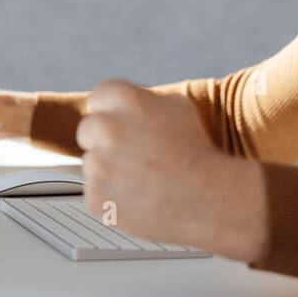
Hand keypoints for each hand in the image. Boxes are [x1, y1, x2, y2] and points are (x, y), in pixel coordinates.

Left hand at [75, 79, 267, 261]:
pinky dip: (112, 198)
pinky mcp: (96, 197)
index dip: (112, 113)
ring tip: (143, 179)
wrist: (209, 198)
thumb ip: (145, 101)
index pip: (99, 98)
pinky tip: (139, 196)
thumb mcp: (178, 107)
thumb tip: (125, 108)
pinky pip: (96, 194)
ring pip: (93, 164)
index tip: (124, 125)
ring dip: (110, 171)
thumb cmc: (197, 152)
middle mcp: (106, 128)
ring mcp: (98, 165)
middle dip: (105, 141)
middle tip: (132, 155)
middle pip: (88, 130)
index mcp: (125, 99)